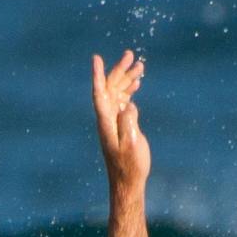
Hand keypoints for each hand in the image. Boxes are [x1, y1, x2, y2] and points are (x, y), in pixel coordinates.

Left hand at [92, 50, 151, 191]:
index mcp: (106, 121)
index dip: (98, 76)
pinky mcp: (122, 125)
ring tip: (140, 65)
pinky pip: (123, 102)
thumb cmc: (130, 167)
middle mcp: (108, 118)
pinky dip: (129, 90)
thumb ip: (129, 124)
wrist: (129, 181)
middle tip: (130, 55)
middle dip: (119, 70)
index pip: (100, 93)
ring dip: (127, 78)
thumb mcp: (131, 145)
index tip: (97, 59)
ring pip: (118, 93)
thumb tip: (129, 106)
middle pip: (110, 88)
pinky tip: (137, 83)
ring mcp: (114, 121)